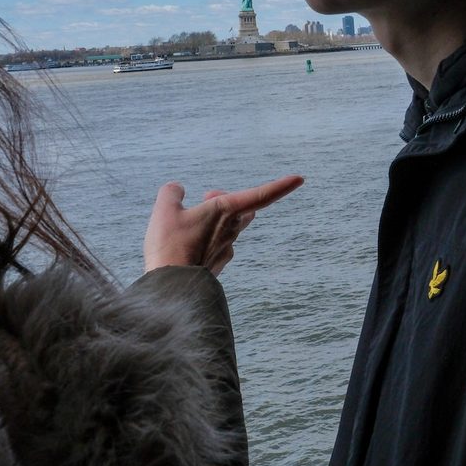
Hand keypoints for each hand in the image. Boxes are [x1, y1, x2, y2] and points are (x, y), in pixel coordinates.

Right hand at [143, 174, 303, 274]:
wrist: (172, 286)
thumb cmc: (171, 245)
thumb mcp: (164, 210)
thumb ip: (172, 193)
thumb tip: (177, 189)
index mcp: (227, 210)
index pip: (261, 195)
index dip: (281, 185)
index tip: (300, 179)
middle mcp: (232, 229)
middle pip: (247, 210)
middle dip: (230, 200)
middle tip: (207, 198)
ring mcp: (227, 248)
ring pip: (232, 227)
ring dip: (218, 219)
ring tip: (193, 219)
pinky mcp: (218, 263)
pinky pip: (218, 244)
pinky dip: (207, 238)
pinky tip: (188, 242)